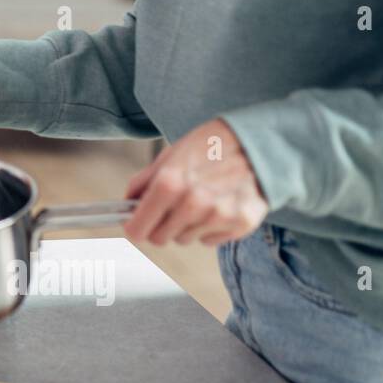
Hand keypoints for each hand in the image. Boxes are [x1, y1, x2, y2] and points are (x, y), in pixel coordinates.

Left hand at [124, 119, 268, 246]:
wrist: (257, 142)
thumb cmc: (209, 146)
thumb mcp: (169, 155)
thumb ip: (144, 182)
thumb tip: (126, 204)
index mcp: (169, 184)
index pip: (138, 229)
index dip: (134, 227)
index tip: (135, 225)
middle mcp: (193, 203)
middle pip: (160, 238)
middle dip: (160, 226)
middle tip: (171, 209)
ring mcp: (218, 216)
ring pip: (185, 239)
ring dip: (186, 226)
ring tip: (200, 200)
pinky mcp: (240, 224)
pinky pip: (210, 240)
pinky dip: (209, 228)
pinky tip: (218, 206)